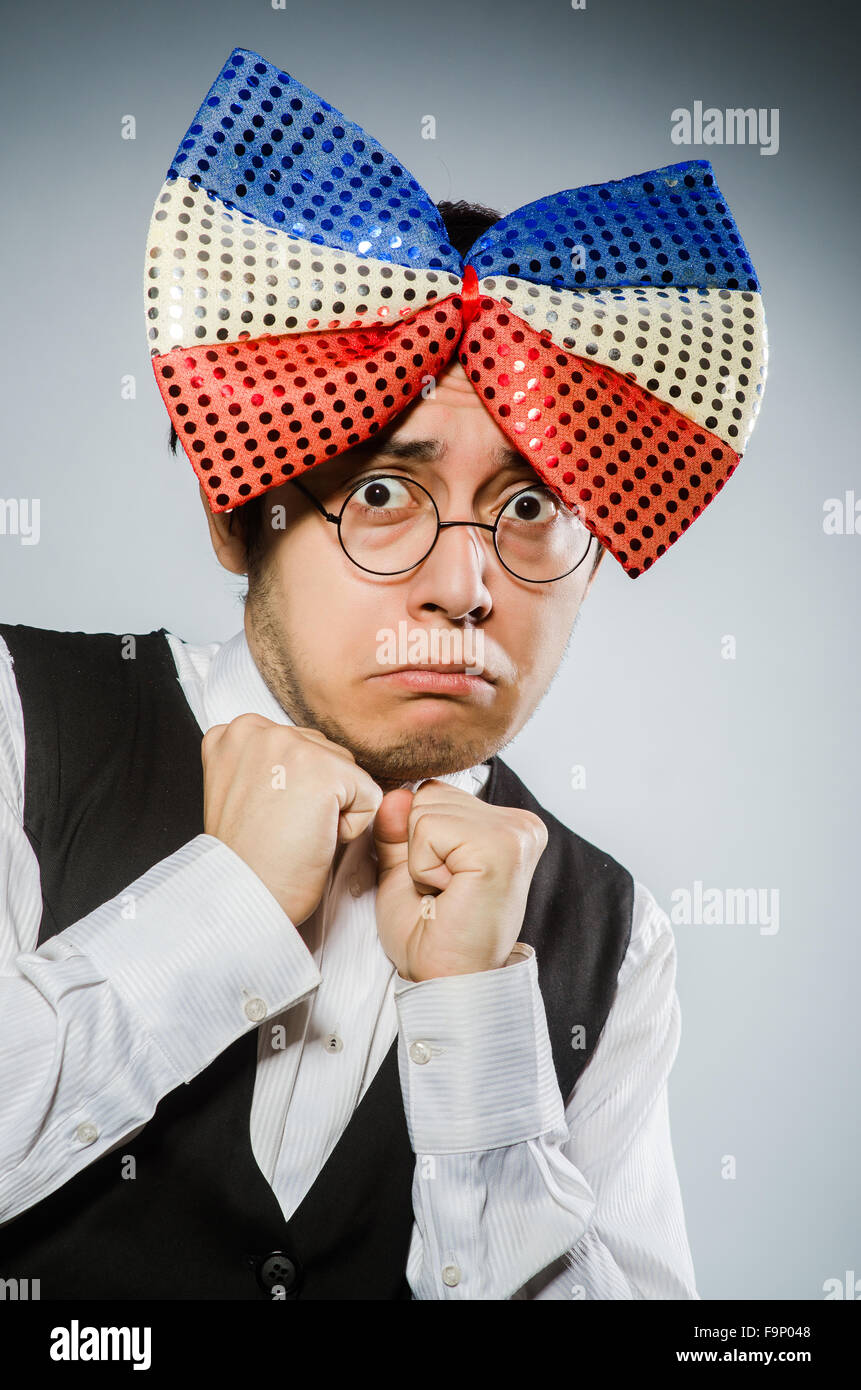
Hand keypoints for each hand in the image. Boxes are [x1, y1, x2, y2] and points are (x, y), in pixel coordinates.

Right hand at [202, 715, 382, 924]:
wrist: (244, 897)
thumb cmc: (247, 856)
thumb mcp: (242, 788)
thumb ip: (269, 761)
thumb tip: (315, 756)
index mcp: (237, 730)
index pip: (300, 747)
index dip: (293, 789)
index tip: (266, 815)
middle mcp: (260, 728)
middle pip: (327, 753)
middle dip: (317, 794)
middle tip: (280, 826)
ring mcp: (293, 746)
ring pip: (349, 772)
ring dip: (333, 808)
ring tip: (293, 831)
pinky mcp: (327, 773)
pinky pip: (369, 798)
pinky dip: (351, 828)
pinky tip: (312, 839)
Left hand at [373, 780, 547, 980]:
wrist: (447, 980)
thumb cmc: (432, 936)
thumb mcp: (404, 868)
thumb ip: (397, 828)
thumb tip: (394, 795)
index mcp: (505, 824)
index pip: (436, 791)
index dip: (420, 838)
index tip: (442, 881)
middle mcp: (519, 822)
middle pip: (429, 794)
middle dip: (419, 846)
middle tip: (443, 890)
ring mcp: (515, 831)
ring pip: (424, 809)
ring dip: (420, 858)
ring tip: (448, 892)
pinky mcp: (501, 846)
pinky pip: (428, 829)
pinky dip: (423, 866)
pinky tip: (450, 892)